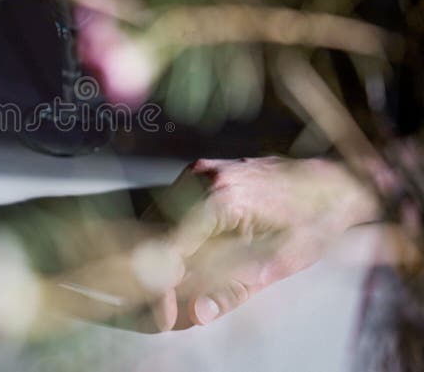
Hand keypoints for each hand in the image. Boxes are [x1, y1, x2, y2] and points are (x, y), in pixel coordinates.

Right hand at [134, 157, 379, 328]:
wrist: (333, 183)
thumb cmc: (314, 222)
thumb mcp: (277, 264)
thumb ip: (232, 291)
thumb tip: (197, 314)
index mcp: (220, 197)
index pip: (168, 248)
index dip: (161, 288)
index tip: (165, 319)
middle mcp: (202, 178)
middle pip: (156, 234)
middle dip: (160, 278)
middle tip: (171, 312)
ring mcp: (198, 172)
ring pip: (159, 223)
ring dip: (165, 260)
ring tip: (182, 292)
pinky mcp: (199, 174)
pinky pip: (173, 212)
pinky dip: (175, 241)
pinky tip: (191, 265)